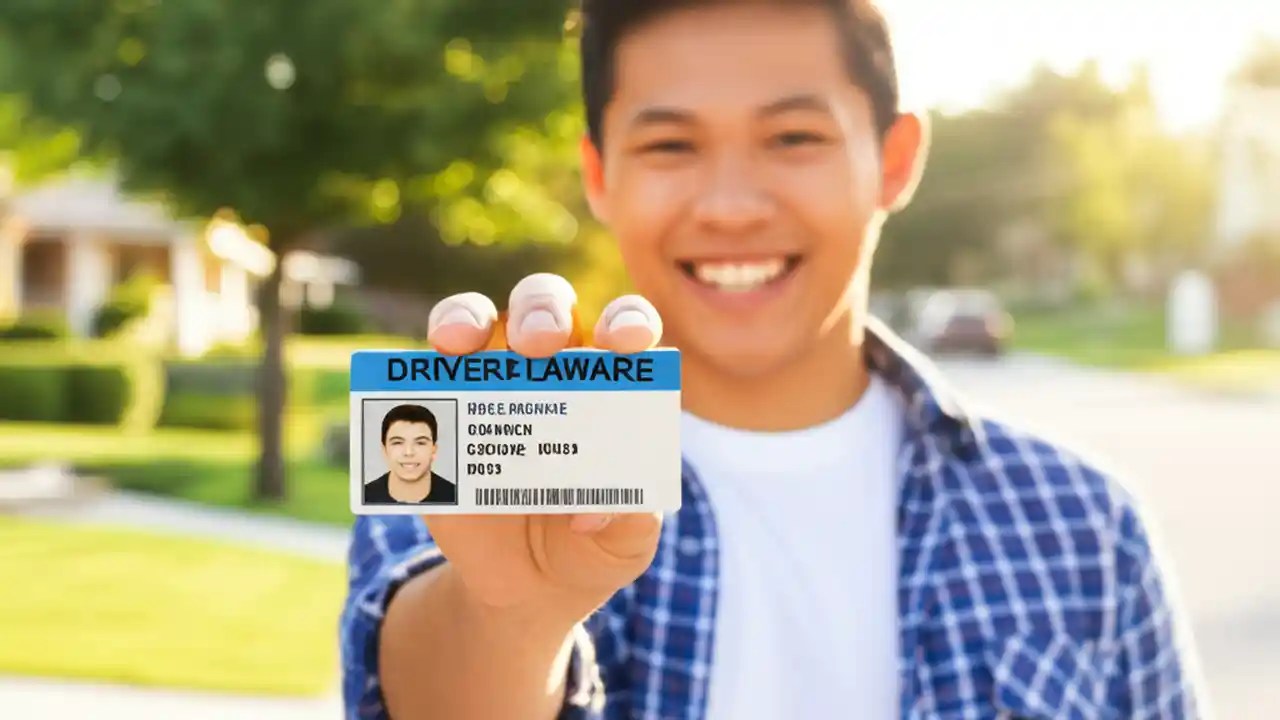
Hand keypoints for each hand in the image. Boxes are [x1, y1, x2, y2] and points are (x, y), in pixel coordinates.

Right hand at [423, 273, 665, 623]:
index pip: (624, 330)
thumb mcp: (628, 540)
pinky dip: (419, 369)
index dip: (626, 322)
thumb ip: (629, 518)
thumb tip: (592, 511)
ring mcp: (491, 384)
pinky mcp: (441, 414)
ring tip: (462, 341)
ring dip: (467, 318)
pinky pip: (423, 375)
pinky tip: (423, 378)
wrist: (529, 586)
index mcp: (610, 384)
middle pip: (546, 308)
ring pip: (476, 320)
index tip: (624, 340)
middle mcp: (551, 368)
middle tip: (541, 343)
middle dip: (542, 313)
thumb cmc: (595, 542)